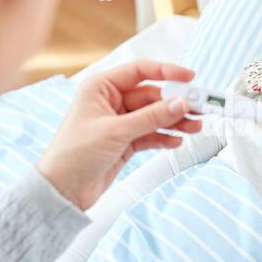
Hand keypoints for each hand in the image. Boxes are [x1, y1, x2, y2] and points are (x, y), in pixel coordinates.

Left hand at [36, 60, 201, 210]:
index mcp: (100, 88)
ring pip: (154, 116)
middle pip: (152, 96)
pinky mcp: (124, 142)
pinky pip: (150, 134)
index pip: (139, 71)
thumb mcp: (116, 131)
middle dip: (175, 103)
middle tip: (199, 108)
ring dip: (174, 121)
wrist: (61, 190)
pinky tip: (176, 142)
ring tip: (195, 127)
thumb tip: (180, 103)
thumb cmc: (74, 154)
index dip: (166, 72)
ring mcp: (119, 123)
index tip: (189, 77)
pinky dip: (164, 137)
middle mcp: (110, 102)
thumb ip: (151, 117)